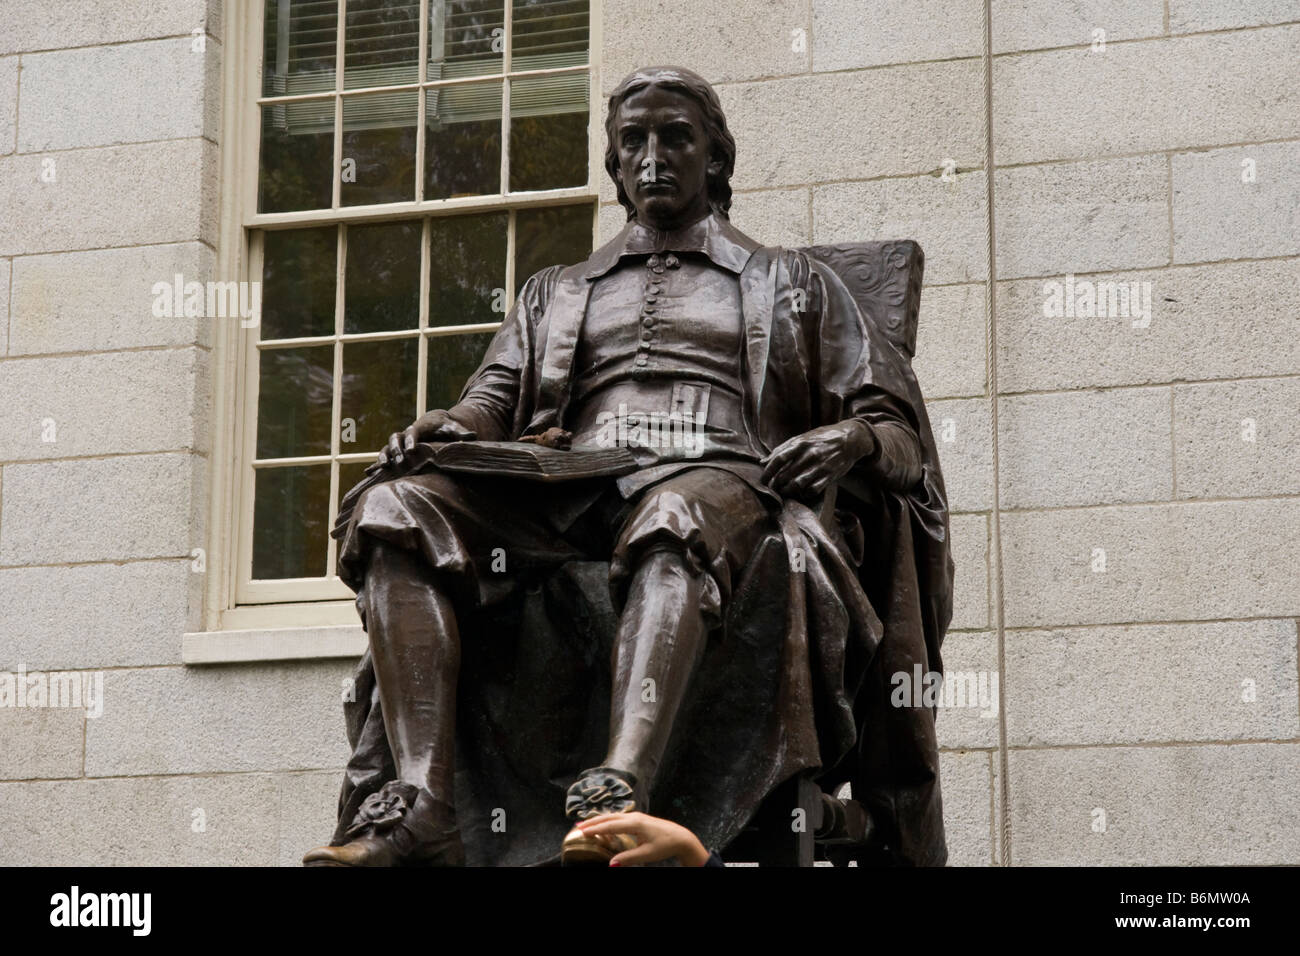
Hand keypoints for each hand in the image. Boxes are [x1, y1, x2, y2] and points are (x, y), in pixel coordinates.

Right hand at [377, 409, 475, 469]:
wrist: (434, 424)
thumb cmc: (444, 427)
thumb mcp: (453, 428)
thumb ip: (461, 433)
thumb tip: (473, 436)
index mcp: (418, 428)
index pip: (412, 432)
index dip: (411, 440)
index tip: (412, 450)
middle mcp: (405, 435)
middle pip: (395, 439)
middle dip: (396, 449)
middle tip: (400, 460)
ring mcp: (399, 444)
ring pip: (387, 447)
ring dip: (384, 456)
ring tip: (384, 466)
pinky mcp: (396, 453)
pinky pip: (383, 458)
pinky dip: (375, 464)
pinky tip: (368, 473)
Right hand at [574, 811, 711, 866]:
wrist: (680, 837)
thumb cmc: (665, 845)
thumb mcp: (646, 854)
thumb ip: (628, 858)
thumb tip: (611, 864)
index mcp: (635, 823)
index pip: (610, 825)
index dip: (595, 829)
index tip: (581, 832)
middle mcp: (634, 816)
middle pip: (609, 817)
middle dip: (592, 822)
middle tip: (577, 827)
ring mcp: (636, 816)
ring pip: (613, 816)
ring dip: (599, 820)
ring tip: (585, 824)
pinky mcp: (638, 819)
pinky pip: (619, 817)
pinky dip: (608, 820)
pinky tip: (603, 825)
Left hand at [760, 421, 875, 498]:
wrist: (850, 439)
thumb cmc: (822, 438)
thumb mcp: (802, 438)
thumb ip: (782, 449)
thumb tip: (762, 462)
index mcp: (800, 443)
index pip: (778, 459)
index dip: (768, 472)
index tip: (763, 480)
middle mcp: (809, 455)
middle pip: (785, 475)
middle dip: (776, 485)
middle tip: (774, 488)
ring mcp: (820, 466)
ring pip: (797, 485)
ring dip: (788, 491)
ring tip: (785, 491)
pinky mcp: (829, 476)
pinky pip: (812, 490)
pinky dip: (804, 494)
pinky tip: (802, 492)